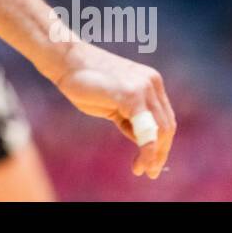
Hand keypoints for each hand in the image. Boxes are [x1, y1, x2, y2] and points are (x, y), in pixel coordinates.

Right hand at [51, 39, 176, 177]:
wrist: (65, 60)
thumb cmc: (84, 81)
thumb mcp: (114, 102)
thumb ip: (131, 117)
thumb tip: (143, 140)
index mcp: (149, 82)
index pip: (164, 118)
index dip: (161, 143)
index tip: (153, 161)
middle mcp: (151, 83)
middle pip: (166, 125)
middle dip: (160, 152)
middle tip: (150, 172)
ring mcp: (143, 87)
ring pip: (160, 130)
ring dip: (154, 154)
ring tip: (144, 170)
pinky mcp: (132, 95)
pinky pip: (147, 131)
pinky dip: (147, 151)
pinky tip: (141, 163)